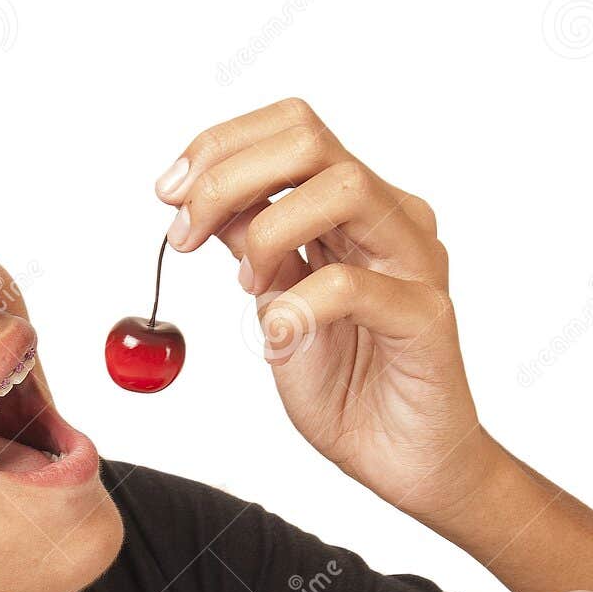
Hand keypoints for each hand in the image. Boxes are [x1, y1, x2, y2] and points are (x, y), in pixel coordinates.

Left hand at [155, 98, 505, 525]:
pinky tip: (279, 337)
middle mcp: (392, 219)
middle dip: (227, 175)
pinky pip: (353, 284)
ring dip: (267, 230)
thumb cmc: (350, 387)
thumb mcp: (276, 305)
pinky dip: (298, 305)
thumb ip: (254, 248)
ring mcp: (415, 262)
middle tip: (185, 231)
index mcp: (356, 208)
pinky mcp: (425, 317)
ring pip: (344, 188)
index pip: (292, 130)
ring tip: (247, 285)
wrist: (404, 461)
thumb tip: (204, 199)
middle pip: (311, 139)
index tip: (167, 192)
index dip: (220, 146)